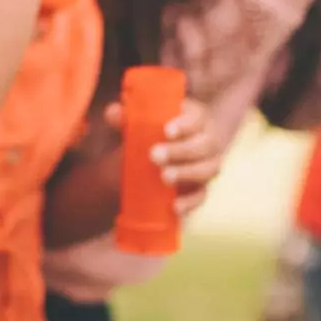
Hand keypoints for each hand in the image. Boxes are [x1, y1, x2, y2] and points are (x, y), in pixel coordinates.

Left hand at [101, 96, 222, 218]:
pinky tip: (175, 207)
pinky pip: (201, 195)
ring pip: (207, 169)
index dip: (185, 125)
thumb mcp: (138, 123)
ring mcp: (207, 164)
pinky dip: (190, 202)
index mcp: (194, 119)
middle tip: (154, 155)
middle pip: (204, 145)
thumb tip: (113, 114)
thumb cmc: (151, 132)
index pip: (197, 118)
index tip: (166, 131)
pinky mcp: (201, 187)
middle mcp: (207, 140)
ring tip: (164, 177)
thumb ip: (125, 117)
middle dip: (180, 151)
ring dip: (186, 173)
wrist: (165, 155)